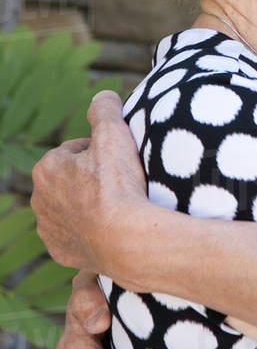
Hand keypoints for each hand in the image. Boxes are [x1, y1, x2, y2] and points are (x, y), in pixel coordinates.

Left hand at [32, 91, 147, 276]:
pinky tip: (107, 228)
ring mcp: (48, 228)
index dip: (100, 151)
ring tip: (116, 206)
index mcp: (46, 167)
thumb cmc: (117, 185)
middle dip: (90, 178)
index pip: (75, 150)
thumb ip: (104, 108)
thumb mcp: (114, 133)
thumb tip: (103, 96)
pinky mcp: (60, 252)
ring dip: (88, 204)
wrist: (124, 239)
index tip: (118, 160)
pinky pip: (74, 235)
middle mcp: (39, 199)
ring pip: (71, 207)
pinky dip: (89, 231)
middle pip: (70, 179)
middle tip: (119, 182)